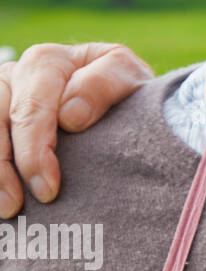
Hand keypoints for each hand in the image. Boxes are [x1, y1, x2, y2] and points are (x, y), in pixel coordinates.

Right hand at [0, 43, 151, 217]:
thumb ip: (103, 85)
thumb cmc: (125, 91)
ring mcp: (1, 97)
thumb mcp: (128, 78)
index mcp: (47, 62)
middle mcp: (15, 75)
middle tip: (17, 206)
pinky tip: (0, 198)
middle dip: (8, 165)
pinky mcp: (0, 122)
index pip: (32, 106)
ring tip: (8, 208)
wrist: (123, 102)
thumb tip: (69, 116)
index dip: (35, 150)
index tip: (49, 188)